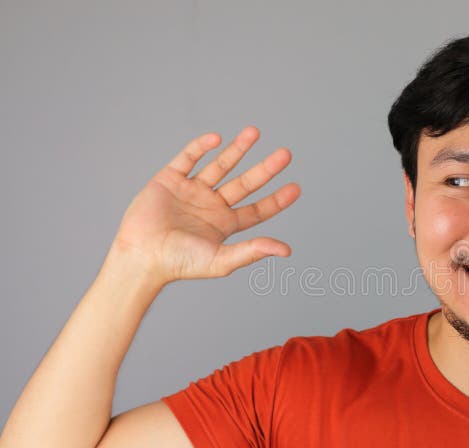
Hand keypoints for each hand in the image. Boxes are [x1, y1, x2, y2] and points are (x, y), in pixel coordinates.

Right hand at [109, 126, 300, 284]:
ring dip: (237, 149)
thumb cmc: (179, 263)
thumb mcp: (221, 260)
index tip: (296, 188)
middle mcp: (212, 205)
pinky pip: (188, 158)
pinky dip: (201, 147)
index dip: (277, 199)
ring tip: (254, 132)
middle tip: (286, 154)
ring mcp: (192, 190)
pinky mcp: (170, 180)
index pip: (257, 209)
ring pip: (220, 165)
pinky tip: (217, 138)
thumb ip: (253, 251)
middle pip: (245, 183)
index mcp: (225, 224)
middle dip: (265, 169)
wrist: (141, 256)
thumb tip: (286, 250)